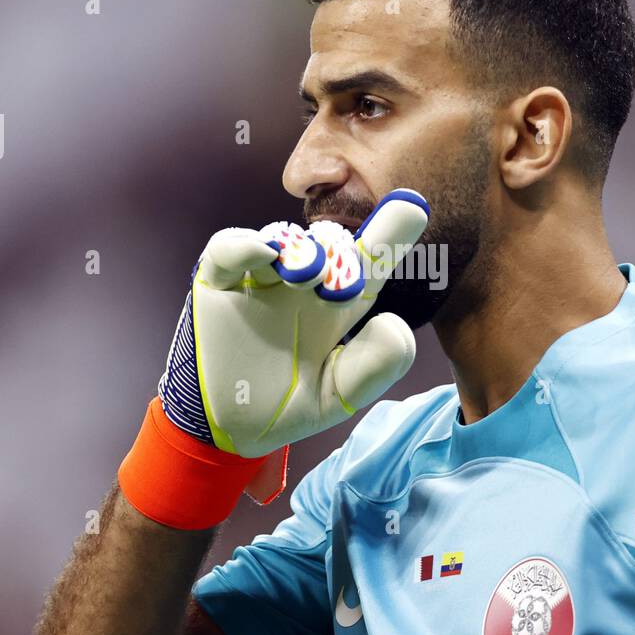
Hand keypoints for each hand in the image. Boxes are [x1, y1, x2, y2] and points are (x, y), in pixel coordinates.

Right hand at [158, 189, 429, 458]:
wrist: (228, 430)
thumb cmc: (286, 407)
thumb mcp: (337, 396)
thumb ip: (374, 367)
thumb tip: (393, 322)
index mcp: (336, 304)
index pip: (369, 262)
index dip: (391, 233)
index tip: (415, 205)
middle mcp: (301, 283)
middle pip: (327, 244)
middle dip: (340, 254)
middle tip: (345, 281)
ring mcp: (260, 279)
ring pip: (283, 241)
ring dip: (300, 252)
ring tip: (308, 275)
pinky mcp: (218, 281)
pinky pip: (229, 249)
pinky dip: (246, 245)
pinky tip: (265, 254)